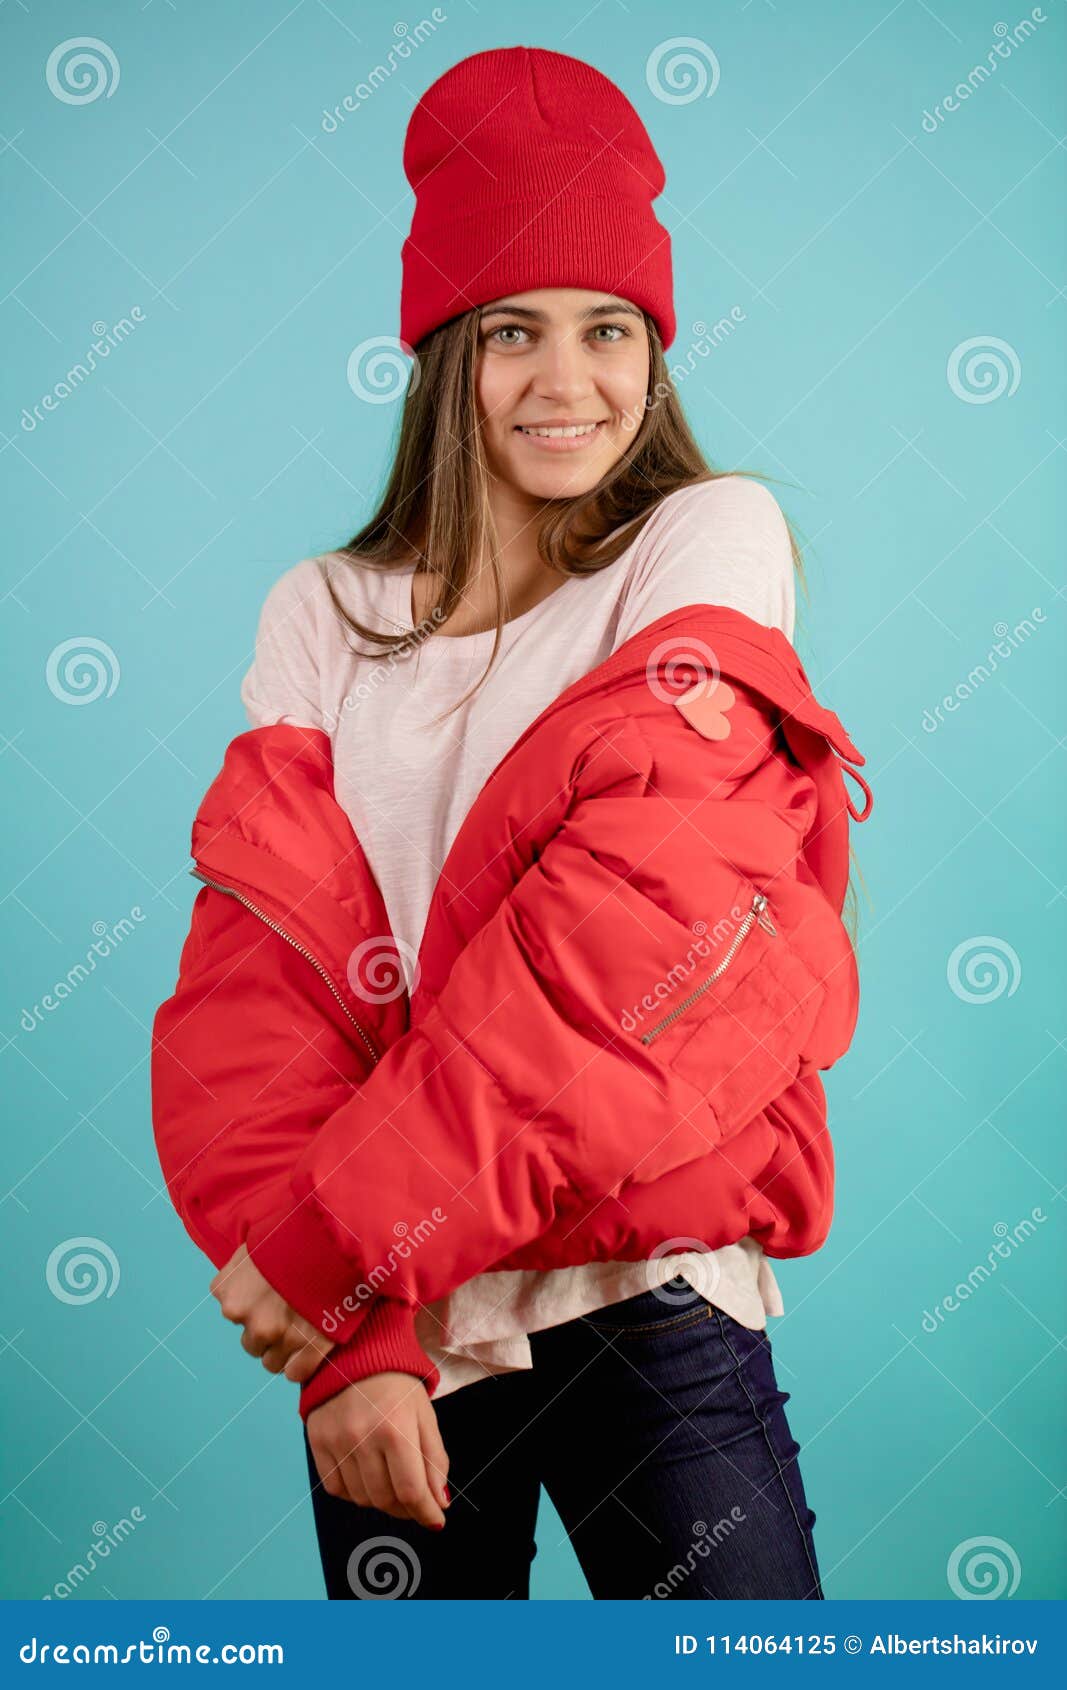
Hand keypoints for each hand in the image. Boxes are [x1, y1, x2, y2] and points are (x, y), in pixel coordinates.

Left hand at [210, 1243, 334, 1383]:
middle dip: (268, 1331)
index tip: (271, 1294)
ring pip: (272, 1362)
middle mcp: (249, 1319)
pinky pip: (295, 1373)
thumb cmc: (295, 1232)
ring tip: (304, 1327)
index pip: (233, 1313)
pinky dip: (303, 1364)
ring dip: (285, 1350)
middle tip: (291, 1311)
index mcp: (230, 1295)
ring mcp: (278, 1337)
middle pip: (251, 1342)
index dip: (254, 1305)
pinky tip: (314, 1344)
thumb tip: (241, 1283)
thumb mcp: (254, 1243)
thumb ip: (239, 1271)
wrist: (335, 1236)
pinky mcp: (308, 1349)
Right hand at [307, 1372, 450, 1529]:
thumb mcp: (425, 1415)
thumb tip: (439, 1503)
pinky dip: (354, 1492)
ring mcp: (336, 1441)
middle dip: (406, 1508)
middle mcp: (362, 1437)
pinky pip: (336, 1487)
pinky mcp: (317, 1441)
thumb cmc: (396, 1384)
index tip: (435, 1521)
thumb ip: (435, 1460)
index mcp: (395, 1429)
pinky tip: (366, 1476)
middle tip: (415, 1501)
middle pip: (385, 1499)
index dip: (425, 1513)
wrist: (355, 1354)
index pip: (411, 1491)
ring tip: (391, 1482)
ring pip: (361, 1498)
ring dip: (381, 1500)